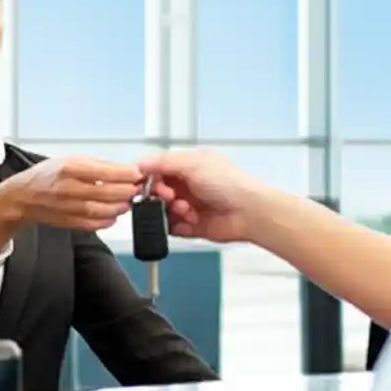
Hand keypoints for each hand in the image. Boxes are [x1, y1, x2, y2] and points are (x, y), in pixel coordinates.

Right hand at [0, 156, 142, 232]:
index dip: (124, 174)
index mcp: (69, 168)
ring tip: (128, 202)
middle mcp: (68, 188)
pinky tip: (114, 215)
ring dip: (119, 207)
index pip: (103, 172)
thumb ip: (97, 165)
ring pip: (101, 210)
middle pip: (105, 193)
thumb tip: (123, 170)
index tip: (138, 173)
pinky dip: (106, 221)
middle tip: (138, 189)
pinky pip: (92, 224)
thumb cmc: (47, 175)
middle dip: (126, 191)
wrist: (22, 196)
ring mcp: (67, 207)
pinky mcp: (67, 222)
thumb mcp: (70, 159)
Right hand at [136, 149, 269, 242]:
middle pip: (158, 191)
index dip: (150, 178)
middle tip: (170, 197)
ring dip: (170, 211)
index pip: (158, 170)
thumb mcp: (193, 164)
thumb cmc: (230, 184)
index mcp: (188, 166)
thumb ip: (163, 163)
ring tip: (186, 210)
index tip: (147, 184)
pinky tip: (189, 221)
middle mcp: (188, 185)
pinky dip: (176, 226)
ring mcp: (190, 206)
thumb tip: (140, 163)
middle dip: (160, 196)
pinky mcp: (192, 226)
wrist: (249, 212)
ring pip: (163, 210)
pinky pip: (172, 228)